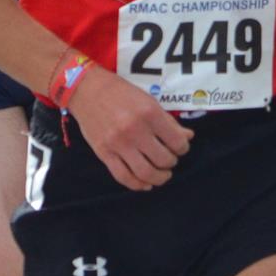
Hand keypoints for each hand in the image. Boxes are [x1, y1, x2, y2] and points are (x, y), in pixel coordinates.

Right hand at [69, 65, 192, 191]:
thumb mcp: (149, 100)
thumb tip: (188, 137)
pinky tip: (146, 184)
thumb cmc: (121, 93)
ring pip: (145, 173)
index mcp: (149, 113)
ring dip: (159, 178)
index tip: (180, 148)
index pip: (176, 141)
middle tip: (170, 160)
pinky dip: (137, 185)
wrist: (87, 90)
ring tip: (162, 175)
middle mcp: (135, 130)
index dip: (183, 148)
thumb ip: (168, 121)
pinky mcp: (104, 153)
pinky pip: (123, 176)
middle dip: (171, 163)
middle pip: (163, 159)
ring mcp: (118, 144)